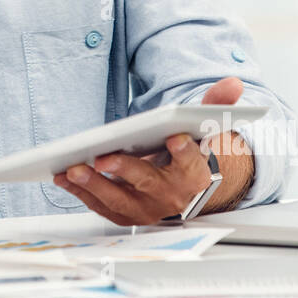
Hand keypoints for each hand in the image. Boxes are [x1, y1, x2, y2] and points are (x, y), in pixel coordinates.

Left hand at [51, 76, 244, 225]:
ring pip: (119, 199)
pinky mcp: (126, 214)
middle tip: (103, 157)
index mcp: (195, 173)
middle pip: (148, 184)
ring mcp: (147, 209)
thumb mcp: (203, 126)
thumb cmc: (187, 152)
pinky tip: (64, 176)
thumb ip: (217, 103)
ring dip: (95, 185)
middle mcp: (172, 196)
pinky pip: (101, 206)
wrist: (184, 187)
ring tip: (73, 167)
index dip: (185, 151)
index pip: (192, 161)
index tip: (176, 137)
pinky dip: (81, 192)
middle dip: (125, 170)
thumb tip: (233, 83)